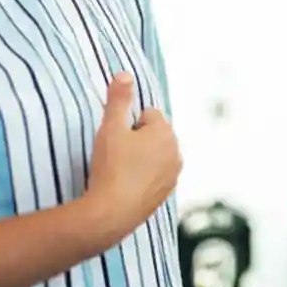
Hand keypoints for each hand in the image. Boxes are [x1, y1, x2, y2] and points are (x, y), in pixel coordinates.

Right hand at [86, 73, 181, 237]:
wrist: (111, 213)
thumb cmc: (111, 166)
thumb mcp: (110, 127)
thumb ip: (119, 99)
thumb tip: (125, 74)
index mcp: (166, 133)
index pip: (146, 115)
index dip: (127, 125)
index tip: (116, 141)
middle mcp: (176, 152)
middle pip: (152, 136)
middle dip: (136, 141)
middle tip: (116, 156)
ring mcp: (173, 176)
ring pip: (153, 156)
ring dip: (139, 159)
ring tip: (120, 172)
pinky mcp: (166, 194)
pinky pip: (153, 177)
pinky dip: (141, 178)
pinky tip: (125, 186)